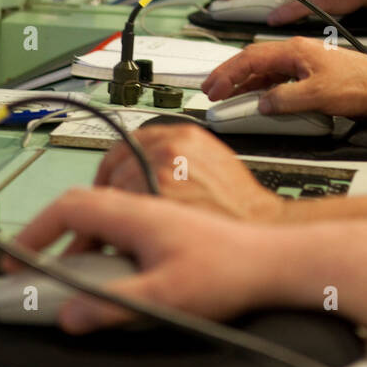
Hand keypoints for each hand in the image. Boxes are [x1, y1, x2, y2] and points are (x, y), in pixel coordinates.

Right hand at [5, 189, 269, 332]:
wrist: (272, 261)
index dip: (36, 231)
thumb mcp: (164, 298)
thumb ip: (113, 306)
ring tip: (74, 282)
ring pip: (104, 218)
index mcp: (137, 213)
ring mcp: (158, 212)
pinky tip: (114, 276)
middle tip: (34, 271)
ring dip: (80, 247)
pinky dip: (105, 248)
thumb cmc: (228, 271)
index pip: (71, 208)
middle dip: (52, 239)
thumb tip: (70, 312)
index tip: (15, 258)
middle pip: (83, 209)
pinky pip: (124, 226)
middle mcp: (146, 205)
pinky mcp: (170, 224)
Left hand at [94, 122, 281, 221]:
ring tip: (129, 225)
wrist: (257, 223)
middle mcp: (170, 146)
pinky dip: (124, 223)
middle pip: (117, 164)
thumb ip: (174, 154)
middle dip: (112, 190)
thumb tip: (138, 164)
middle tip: (116, 210)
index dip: (113, 165)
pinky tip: (136, 233)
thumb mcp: (209, 158)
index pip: (128, 141)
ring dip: (117, 208)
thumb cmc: (236, 200)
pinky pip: (123, 210)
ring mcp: (162, 170)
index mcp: (183, 134)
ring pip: (116, 188)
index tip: (109, 180)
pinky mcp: (157, 197)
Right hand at [202, 37, 366, 117]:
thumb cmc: (360, 85)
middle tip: (212, 91)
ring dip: (245, 83)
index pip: (251, 57)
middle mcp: (297, 51)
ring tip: (228, 97)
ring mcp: (305, 62)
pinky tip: (258, 98)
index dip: (228, 73)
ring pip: (266, 70)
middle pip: (254, 60)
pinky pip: (279, 78)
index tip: (213, 88)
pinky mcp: (313, 73)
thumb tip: (262, 102)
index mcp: (295, 49)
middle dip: (230, 75)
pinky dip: (263, 88)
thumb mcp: (317, 95)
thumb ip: (284, 99)